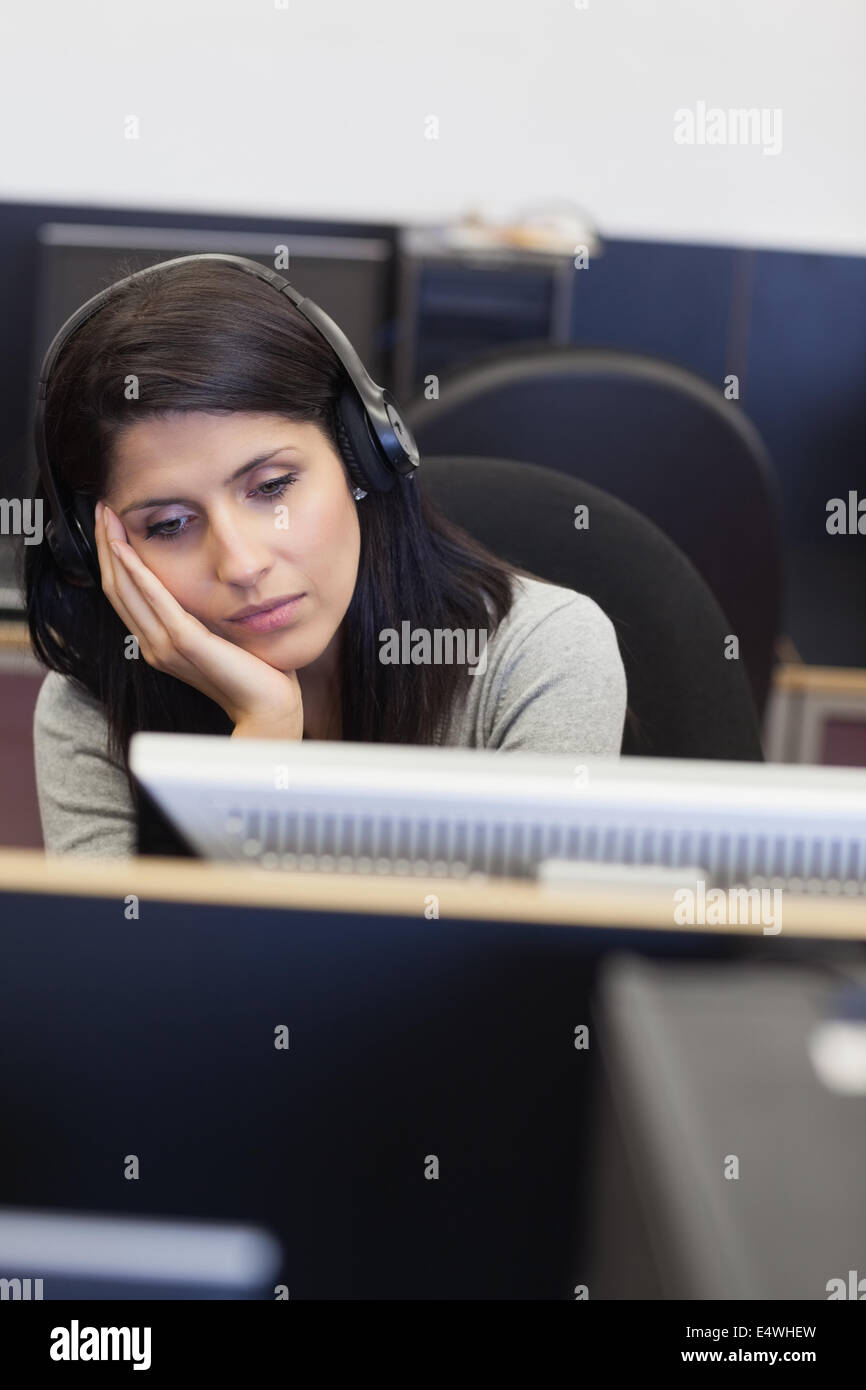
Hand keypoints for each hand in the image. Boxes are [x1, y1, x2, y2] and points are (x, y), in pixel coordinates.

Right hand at [94, 500, 303, 734]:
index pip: (123, 593)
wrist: (266, 706)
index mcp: (158, 642)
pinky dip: (138, 573)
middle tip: (100, 508)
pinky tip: (127, 548)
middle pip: (116, 587)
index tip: (108, 522)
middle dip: (105, 545)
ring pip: (126, 591)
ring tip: (107, 517)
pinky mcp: (185, 642)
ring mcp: (165, 646)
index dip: (111, 557)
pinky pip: (155, 602)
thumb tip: (198, 577)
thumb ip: (200, 611)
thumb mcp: (218, 632)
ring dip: (114, 550)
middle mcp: (153, 644)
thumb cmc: (251, 671)